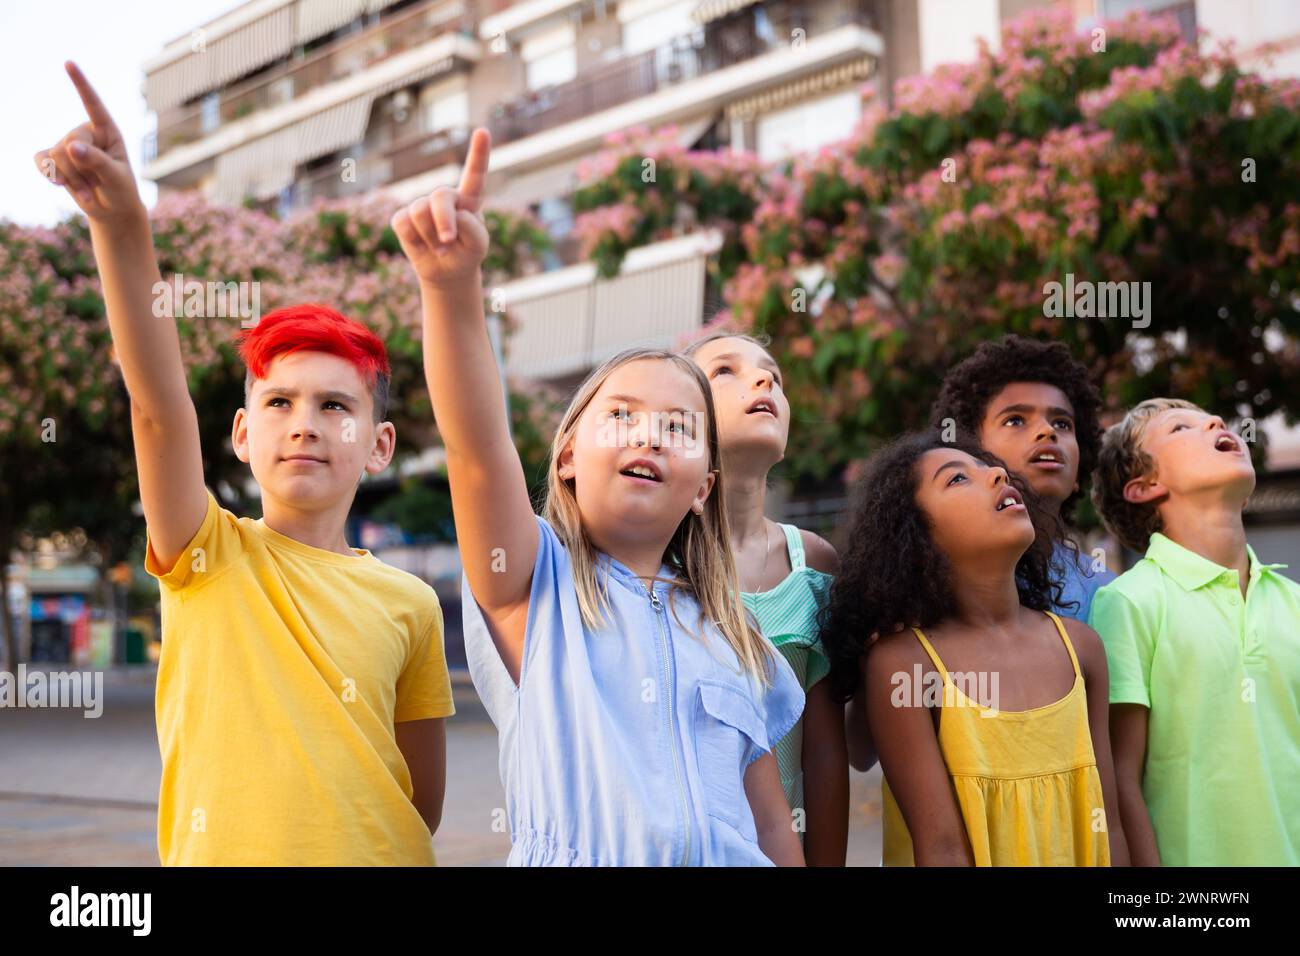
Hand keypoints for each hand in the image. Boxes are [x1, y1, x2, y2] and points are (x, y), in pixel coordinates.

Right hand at [34, 61, 142, 223]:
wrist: (111, 209)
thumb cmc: (121, 190)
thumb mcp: (116, 177)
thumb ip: (97, 161)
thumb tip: (70, 145)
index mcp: (107, 131)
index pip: (93, 105)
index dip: (80, 84)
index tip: (69, 63)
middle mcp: (86, 133)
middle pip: (70, 142)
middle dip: (81, 169)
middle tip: (96, 184)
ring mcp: (67, 144)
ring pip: (56, 155)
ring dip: (71, 179)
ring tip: (88, 188)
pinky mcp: (53, 158)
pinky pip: (41, 161)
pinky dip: (51, 176)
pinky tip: (62, 184)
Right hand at [392, 127, 490, 286]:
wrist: (446, 271)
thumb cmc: (466, 253)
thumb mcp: (478, 245)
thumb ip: (471, 228)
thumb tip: (450, 216)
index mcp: (469, 199)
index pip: (474, 174)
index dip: (478, 153)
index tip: (483, 131)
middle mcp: (445, 197)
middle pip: (440, 196)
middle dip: (443, 221)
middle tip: (448, 241)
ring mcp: (422, 205)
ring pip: (419, 213)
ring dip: (431, 237)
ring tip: (440, 248)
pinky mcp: (403, 218)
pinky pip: (403, 224)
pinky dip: (415, 241)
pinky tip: (423, 246)